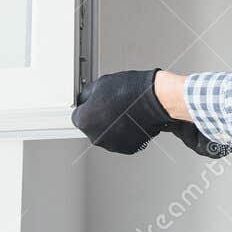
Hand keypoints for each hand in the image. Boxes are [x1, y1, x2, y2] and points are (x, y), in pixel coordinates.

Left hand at [73, 69, 231, 158]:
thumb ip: (88, 95)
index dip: (87, 108)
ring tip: (123, 112)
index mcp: (85, 121)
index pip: (77, 116)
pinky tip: (131, 120)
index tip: (93, 104)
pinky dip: (124, 133)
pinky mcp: (128, 148)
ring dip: (112, 127)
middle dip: (99, 118)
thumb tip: (85, 99)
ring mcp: (113, 145)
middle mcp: (96, 137)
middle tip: (111, 106)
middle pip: (92, 128)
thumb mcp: (100, 84)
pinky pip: (121, 140)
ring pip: (107, 135)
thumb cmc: (129, 90)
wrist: (154, 99)